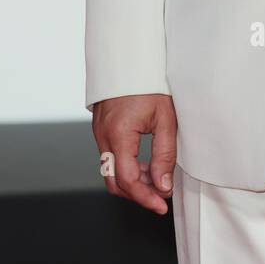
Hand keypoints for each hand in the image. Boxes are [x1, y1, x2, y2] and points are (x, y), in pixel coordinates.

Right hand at [92, 93, 176, 214]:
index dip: (145, 197)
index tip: (161, 206)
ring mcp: (99, 133)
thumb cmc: (149, 83)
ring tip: (157, 180)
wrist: (130, 57)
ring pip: (111, 172)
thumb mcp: (165, 118)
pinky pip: (110, 158)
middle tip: (160, 198)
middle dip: (137, 195)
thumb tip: (163, 185)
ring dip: (132, 182)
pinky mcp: (101, 129)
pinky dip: (126, 168)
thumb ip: (164, 155)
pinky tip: (144, 165)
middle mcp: (104, 136)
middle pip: (114, 182)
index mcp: (119, 134)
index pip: (128, 180)